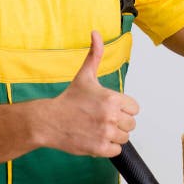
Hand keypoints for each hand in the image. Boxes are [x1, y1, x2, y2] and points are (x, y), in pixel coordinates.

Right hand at [47, 30, 138, 156]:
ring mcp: (105, 133)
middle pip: (131, 124)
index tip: (110, 108)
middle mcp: (111, 116)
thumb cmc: (68, 99)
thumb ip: (95, 54)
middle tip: (102, 119)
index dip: (123, 108)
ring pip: (124, 138)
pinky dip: (108, 147)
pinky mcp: (99, 148)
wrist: (48, 121)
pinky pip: (116, 151)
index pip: (135, 108)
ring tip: (99, 128)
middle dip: (119, 122)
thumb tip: (96, 33)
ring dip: (114, 135)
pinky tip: (96, 138)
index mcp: (112, 98)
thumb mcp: (85, 75)